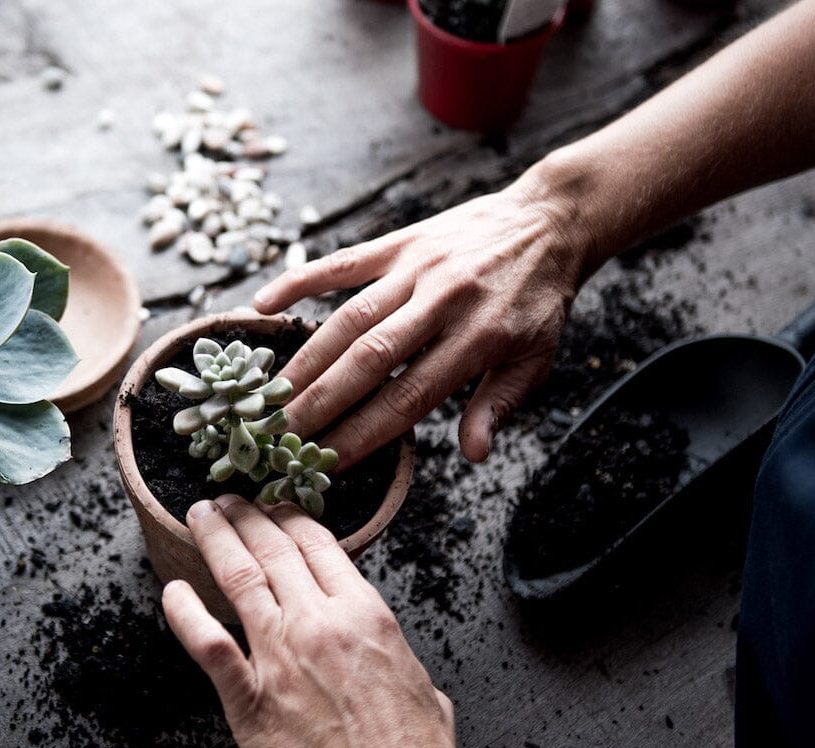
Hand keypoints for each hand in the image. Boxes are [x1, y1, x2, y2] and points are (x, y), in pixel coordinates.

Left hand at [163, 496, 470, 747]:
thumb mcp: (423, 683)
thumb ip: (394, 656)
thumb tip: (388, 656)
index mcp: (364, 613)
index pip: (317, 542)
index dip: (289, 514)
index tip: (273, 503)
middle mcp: (318, 623)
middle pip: (273, 549)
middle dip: (246, 516)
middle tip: (227, 497)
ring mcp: (280, 658)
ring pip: (240, 579)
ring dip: (215, 541)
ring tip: (201, 517)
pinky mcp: (250, 700)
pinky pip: (208, 645)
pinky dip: (184, 613)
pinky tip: (171, 591)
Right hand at [253, 176, 588, 466]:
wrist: (551, 219)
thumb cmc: (540, 299)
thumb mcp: (537, 358)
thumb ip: (500, 404)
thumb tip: (473, 454)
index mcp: (478, 338)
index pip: (408, 397)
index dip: (364, 432)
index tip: (328, 460)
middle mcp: (442, 302)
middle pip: (369, 360)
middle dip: (321, 402)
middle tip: (282, 434)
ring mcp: (417, 268)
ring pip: (349, 318)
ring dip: (307, 359)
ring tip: (273, 394)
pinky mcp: (401, 241)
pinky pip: (342, 263)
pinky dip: (300, 281)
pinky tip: (264, 305)